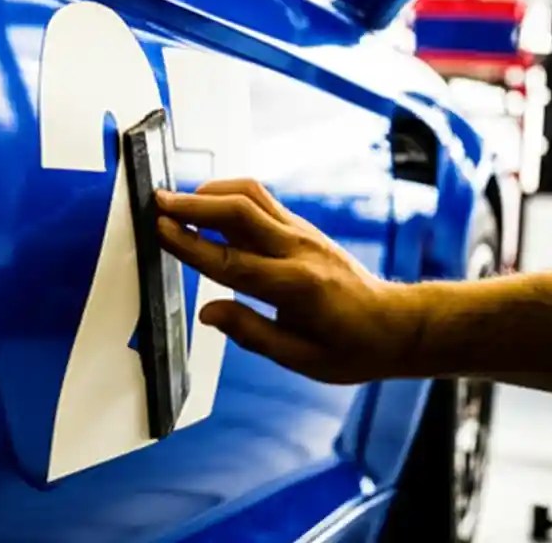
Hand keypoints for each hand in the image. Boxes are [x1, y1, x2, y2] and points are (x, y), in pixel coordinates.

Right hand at [156, 179, 419, 382]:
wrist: (395, 325)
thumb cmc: (352, 347)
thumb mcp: (300, 357)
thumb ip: (250, 333)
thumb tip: (208, 313)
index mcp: (295, 287)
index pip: (230, 261)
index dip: (190, 244)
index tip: (159, 230)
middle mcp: (299, 250)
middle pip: (238, 211)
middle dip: (192, 204)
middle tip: (156, 202)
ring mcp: (303, 234)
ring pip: (251, 195)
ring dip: (211, 193)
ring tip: (178, 203)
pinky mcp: (303, 228)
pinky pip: (262, 201)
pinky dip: (230, 196)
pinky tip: (209, 207)